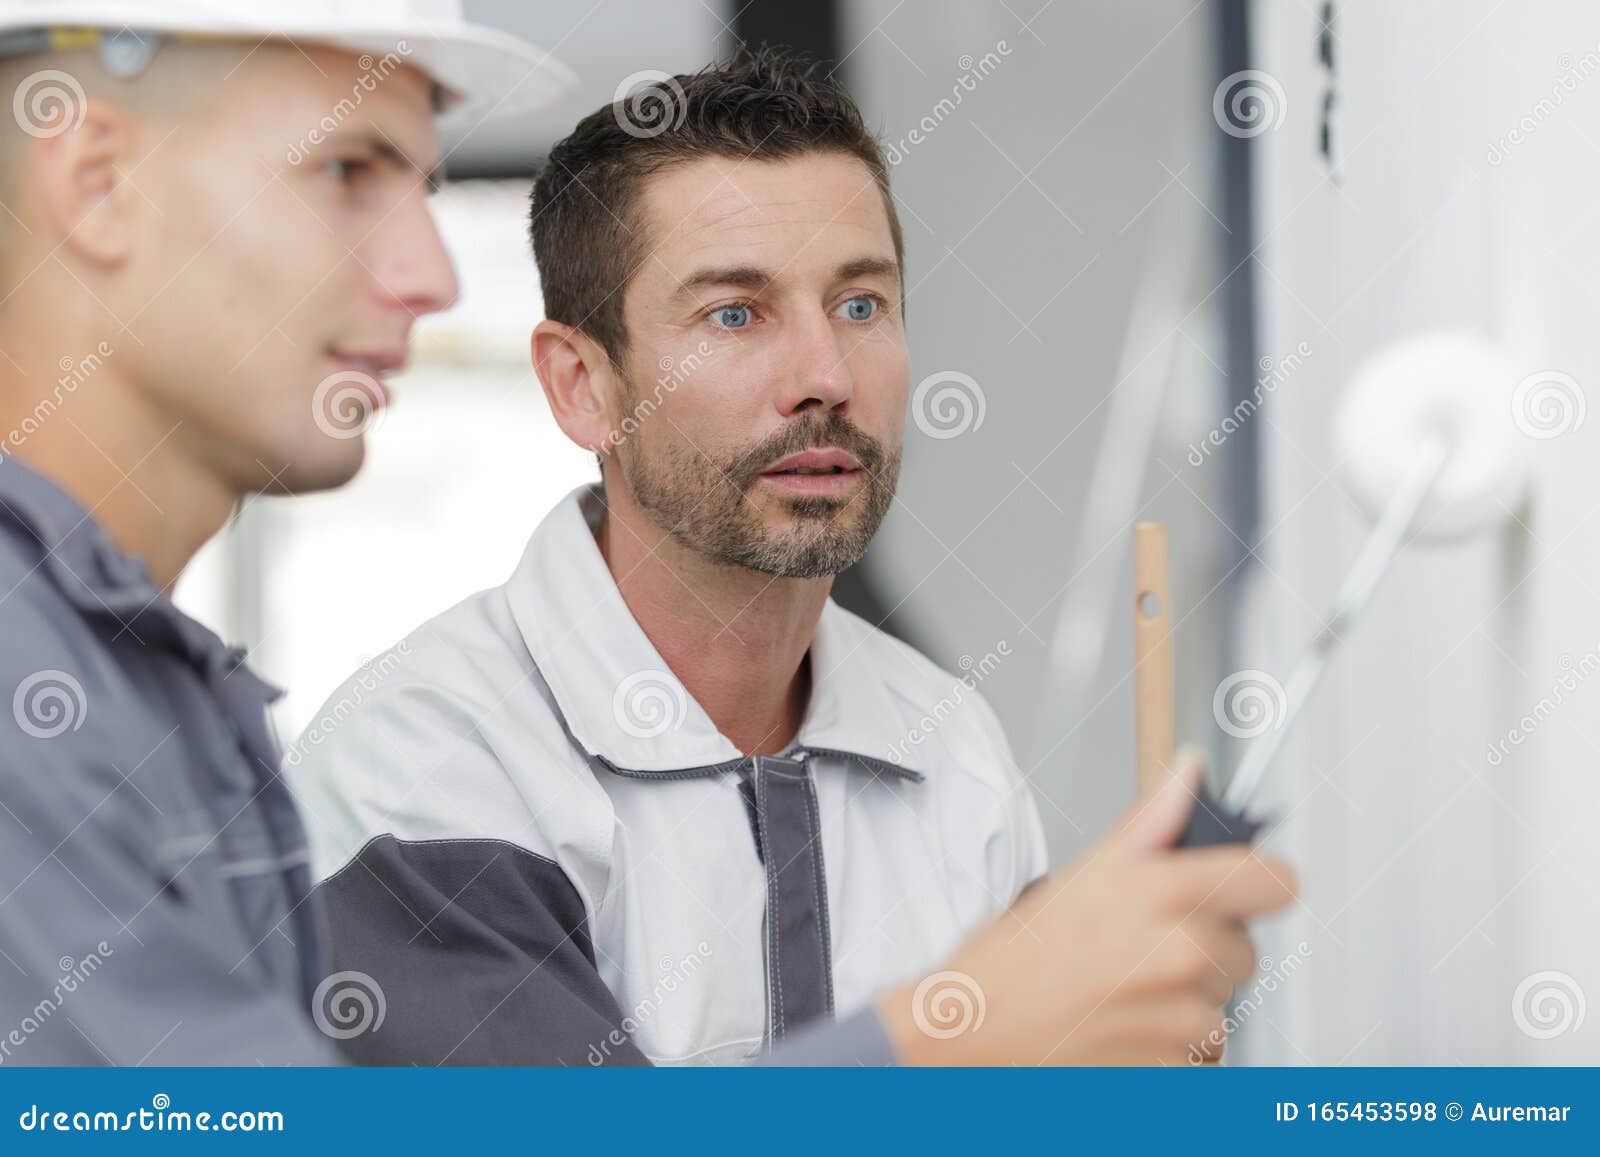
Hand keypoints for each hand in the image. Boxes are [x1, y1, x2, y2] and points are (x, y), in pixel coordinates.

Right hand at [878, 750, 1296, 1064]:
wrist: (975, 1033)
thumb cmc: (1015, 958)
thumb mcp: (1081, 873)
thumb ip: (1151, 823)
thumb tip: (1187, 774)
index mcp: (1162, 891)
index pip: (1275, 881)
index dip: (1260, 881)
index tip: (1242, 888)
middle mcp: (1182, 951)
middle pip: (1247, 945)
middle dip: (1206, 946)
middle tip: (1147, 946)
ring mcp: (1182, 1014)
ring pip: (1225, 1002)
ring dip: (1189, 1000)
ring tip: (1129, 990)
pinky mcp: (1178, 1067)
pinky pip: (1205, 1053)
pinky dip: (1175, 1047)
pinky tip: (1129, 1027)